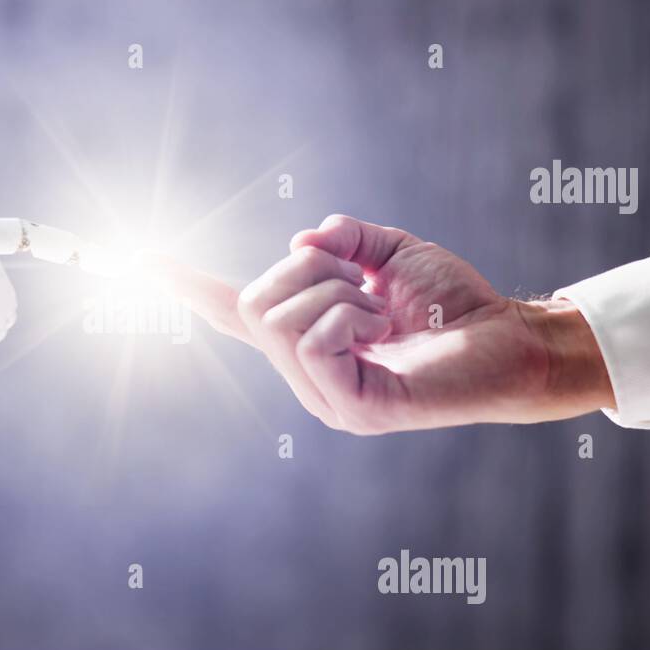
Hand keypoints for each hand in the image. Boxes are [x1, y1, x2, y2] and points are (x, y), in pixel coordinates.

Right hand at [156, 215, 615, 433]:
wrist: (511, 341)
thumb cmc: (456, 302)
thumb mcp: (392, 253)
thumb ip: (345, 241)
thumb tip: (303, 240)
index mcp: (305, 341)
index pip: (232, 315)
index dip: (185, 287)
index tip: (138, 262)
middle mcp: (305, 375)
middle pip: (255, 300)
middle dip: (309, 269)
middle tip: (362, 281)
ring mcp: (324, 398)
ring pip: (280, 318)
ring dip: (337, 291)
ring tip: (381, 310)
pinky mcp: (353, 410)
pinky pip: (312, 342)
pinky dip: (346, 315)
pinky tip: (381, 328)